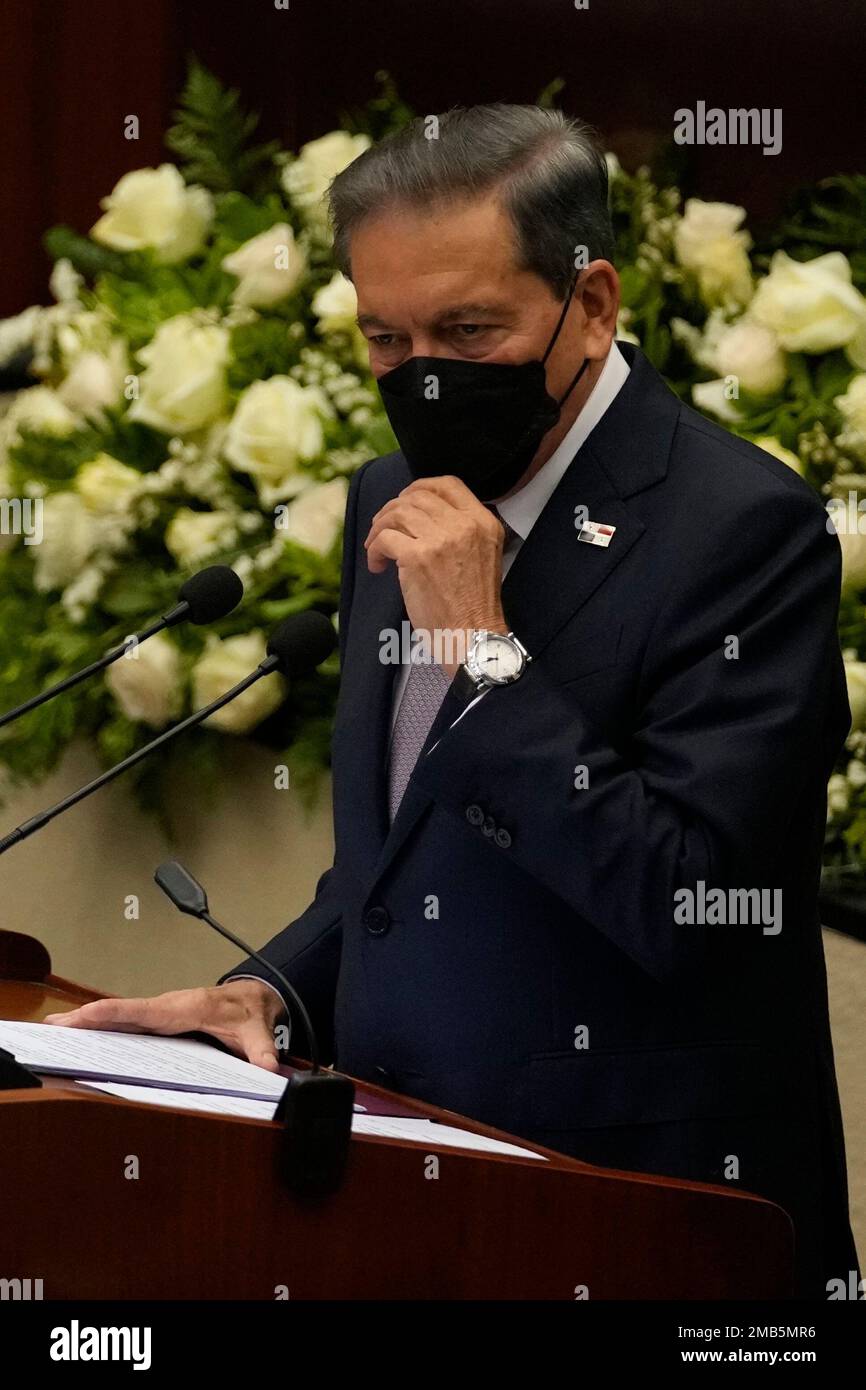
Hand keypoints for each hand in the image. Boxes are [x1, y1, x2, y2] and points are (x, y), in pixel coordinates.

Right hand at [43, 978, 285, 1072]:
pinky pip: (127, 1021)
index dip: (114, 1013)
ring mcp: (161, 1011)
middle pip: (122, 1013)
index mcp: (185, 1007)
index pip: (143, 1011)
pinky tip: (83, 1032)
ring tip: (56, 1027)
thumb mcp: (258, 1030)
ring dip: (89, 1021)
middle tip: (53, 1024)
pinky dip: (103, 1025)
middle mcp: (168, 1006)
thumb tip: (268, 1067)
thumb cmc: (250, 1011)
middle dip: (87, 1017)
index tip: (86, 1015)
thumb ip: (261, 1049)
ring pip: (120, 1016)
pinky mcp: (159, 1019)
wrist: (255, 996)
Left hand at [365, 475, 508, 674]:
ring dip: (380, 527)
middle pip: (417, 496)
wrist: (472, 635)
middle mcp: (464, 525)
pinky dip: (374, 550)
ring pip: (398, 513)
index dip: (421, 486)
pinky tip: (377, 565)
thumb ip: (462, 531)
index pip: (449, 484)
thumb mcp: (483, 555)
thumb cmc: (473, 605)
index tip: (406, 499)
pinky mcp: (417, 557)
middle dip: (393, 508)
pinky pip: (384, 538)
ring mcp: (440, 539)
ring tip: (376, 547)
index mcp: (483, 522)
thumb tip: (423, 517)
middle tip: (383, 527)